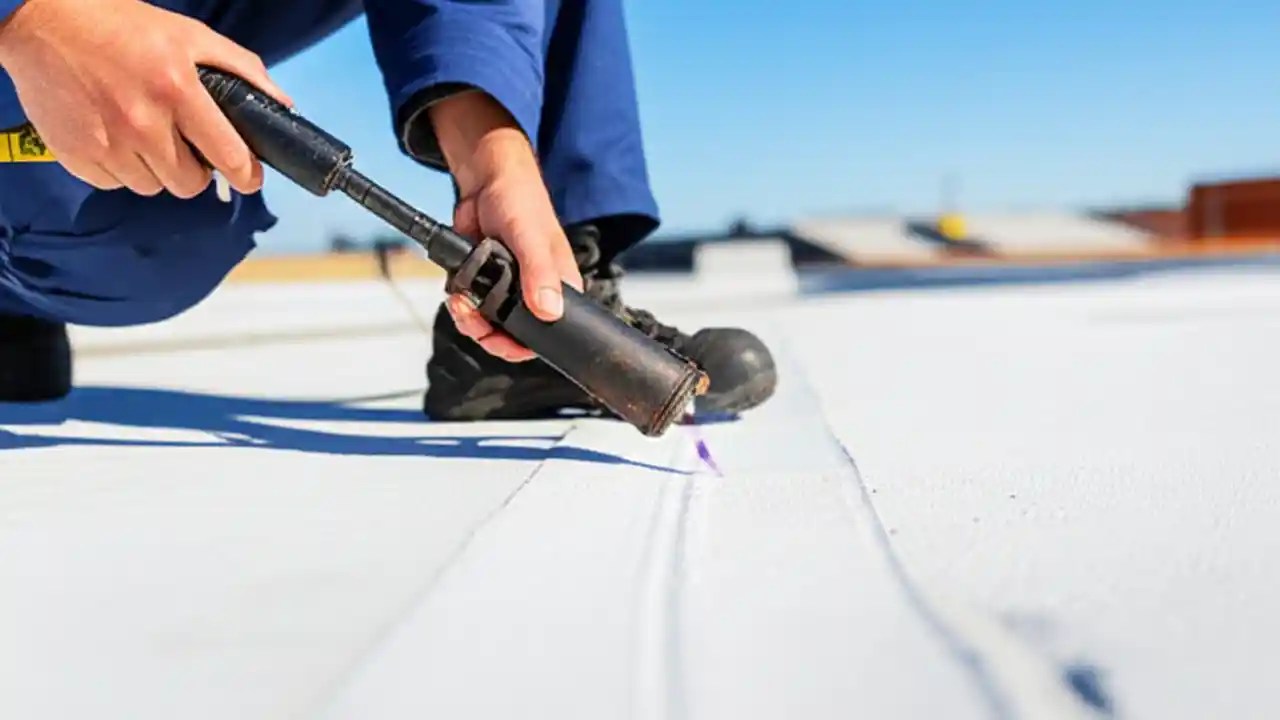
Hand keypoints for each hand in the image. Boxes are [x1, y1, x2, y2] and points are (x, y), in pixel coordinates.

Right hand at [0, 0, 289, 196]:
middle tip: (186, 146)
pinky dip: (121, 169)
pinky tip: (114, 135)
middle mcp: (143, 123)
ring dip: (156, 169)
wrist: (43, 21)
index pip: (229, 157)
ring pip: (152, 187)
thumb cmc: (124, 27)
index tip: (249, 177)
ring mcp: (107, 143)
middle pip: (190, 184)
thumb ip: (243, 71)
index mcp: (178, 91)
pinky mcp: (77, 155)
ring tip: (145, 133)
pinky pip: (114, 184)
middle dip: (196, 170)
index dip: (246, 175)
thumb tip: (283, 106)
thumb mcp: (190, 36)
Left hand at [431, 91, 582, 362]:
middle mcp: (534, 292)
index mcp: (559, 288)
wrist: (485, 181)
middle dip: (489, 335)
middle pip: (513, 336)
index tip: (503, 342)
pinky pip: (469, 307)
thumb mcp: (531, 237)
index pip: (549, 334)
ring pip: (487, 324)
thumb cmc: (519, 200)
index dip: (525, 346)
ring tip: (460, 302)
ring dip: (469, 320)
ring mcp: (507, 290)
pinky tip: (455, 292)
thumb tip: (548, 311)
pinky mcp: (482, 282)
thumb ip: (540, 273)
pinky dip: (459, 303)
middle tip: (475, 320)